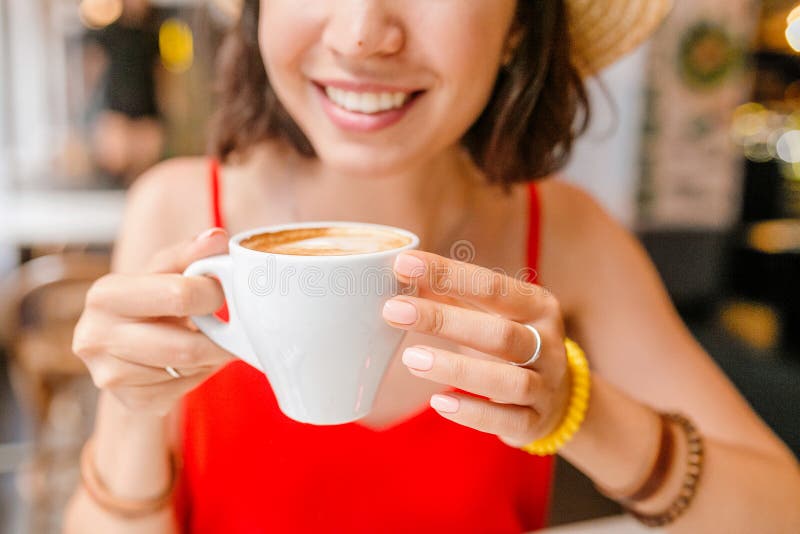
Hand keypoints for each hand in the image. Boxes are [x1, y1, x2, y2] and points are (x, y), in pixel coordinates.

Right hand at [72, 228, 235, 415]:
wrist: (123, 345)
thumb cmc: (149, 300)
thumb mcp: (164, 271)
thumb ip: (190, 254)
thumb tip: (216, 238)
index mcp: (105, 294)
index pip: (179, 295)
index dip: (213, 294)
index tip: (222, 293)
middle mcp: (95, 337)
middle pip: (186, 347)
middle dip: (219, 340)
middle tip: (232, 331)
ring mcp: (108, 375)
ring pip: (187, 371)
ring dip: (209, 358)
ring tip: (208, 342)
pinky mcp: (129, 401)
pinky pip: (181, 392)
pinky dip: (197, 376)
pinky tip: (191, 363)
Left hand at [381, 251, 570, 446]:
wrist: (557, 398)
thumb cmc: (510, 345)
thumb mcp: (490, 314)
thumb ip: (451, 294)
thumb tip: (402, 270)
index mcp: (537, 307)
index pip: (493, 286)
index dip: (449, 275)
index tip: (403, 265)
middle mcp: (548, 344)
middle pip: (500, 334)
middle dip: (445, 322)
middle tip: (394, 311)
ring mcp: (546, 386)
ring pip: (508, 380)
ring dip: (457, 369)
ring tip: (412, 359)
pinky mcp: (535, 422)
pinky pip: (508, 420)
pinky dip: (473, 413)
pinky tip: (439, 403)